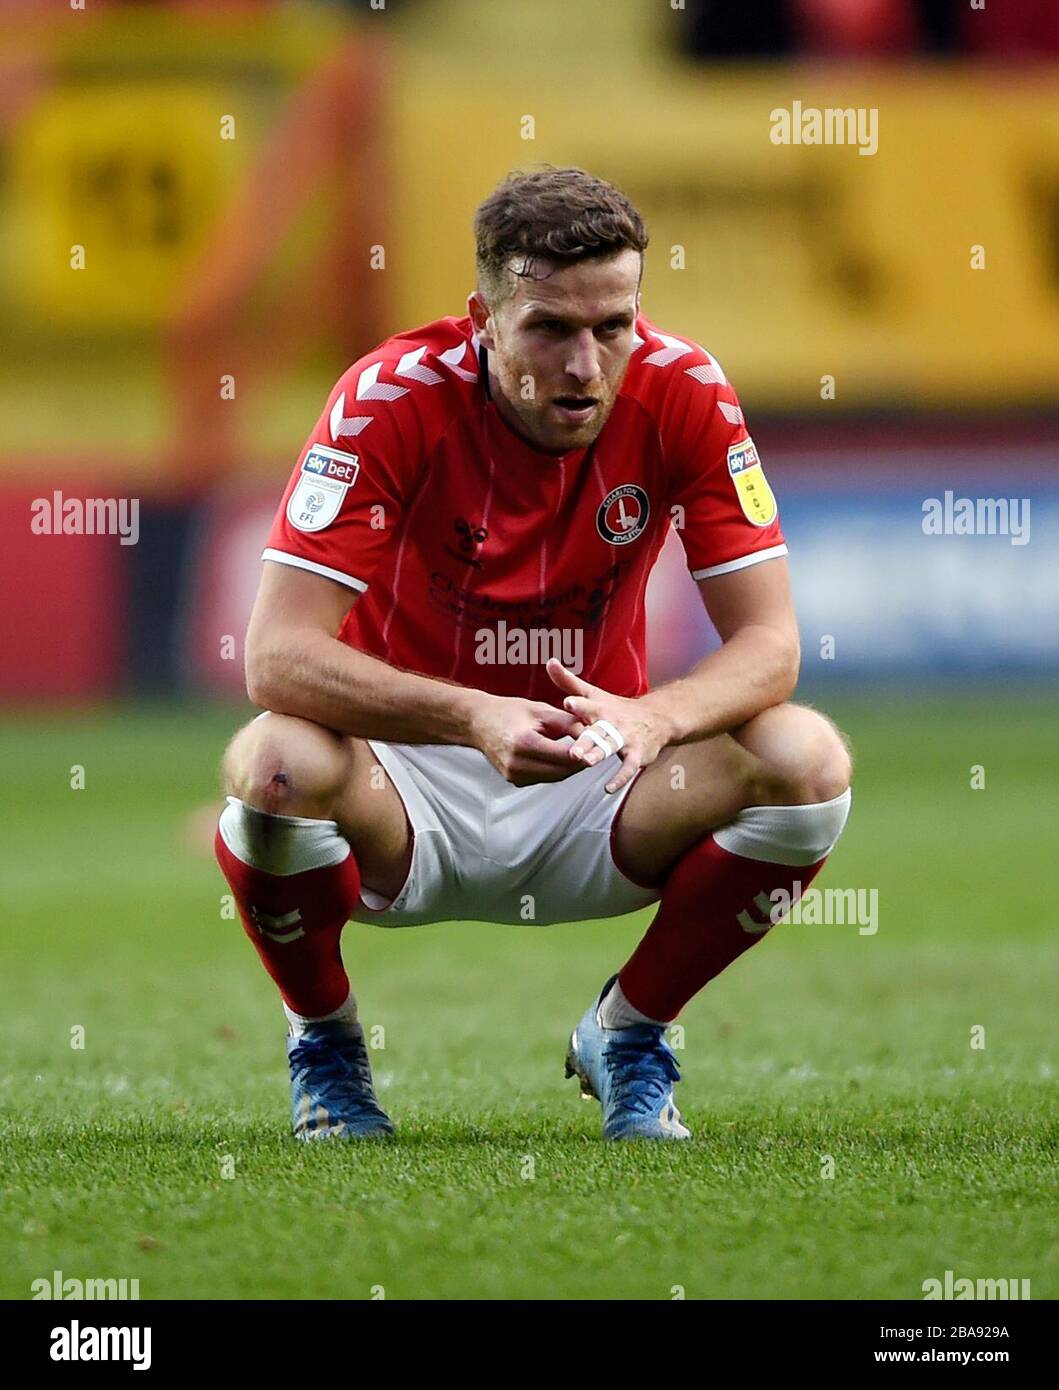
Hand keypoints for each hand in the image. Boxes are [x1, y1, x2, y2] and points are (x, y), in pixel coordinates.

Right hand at [467, 692, 586, 786]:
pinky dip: (556, 770)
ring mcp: (515, 776)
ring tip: (583, 753)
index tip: (599, 746)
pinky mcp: (515, 781)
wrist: (478, 722)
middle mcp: (518, 764)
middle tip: (596, 751)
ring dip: (570, 767)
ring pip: (555, 777)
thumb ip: (568, 723)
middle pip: (562, 770)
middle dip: (580, 761)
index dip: (584, 752)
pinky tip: (563, 758)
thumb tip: (594, 733)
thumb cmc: (509, 711)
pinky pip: (544, 778)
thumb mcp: (540, 710)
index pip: (564, 755)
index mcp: (524, 743)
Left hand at [546, 658, 670, 793]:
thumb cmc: (616, 708)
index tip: (567, 704)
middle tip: (573, 748)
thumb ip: (569, 682)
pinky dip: (619, 778)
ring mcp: (625, 739)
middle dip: (586, 739)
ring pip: (610, 748)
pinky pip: (628, 768)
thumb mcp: (593, 694)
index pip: (587, 706)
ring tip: (587, 763)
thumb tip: (549, 662)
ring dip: (599, 754)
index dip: (578, 705)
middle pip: (597, 731)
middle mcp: (612, 723)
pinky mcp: (637, 755)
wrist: (656, 718)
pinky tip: (608, 788)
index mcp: (599, 708)